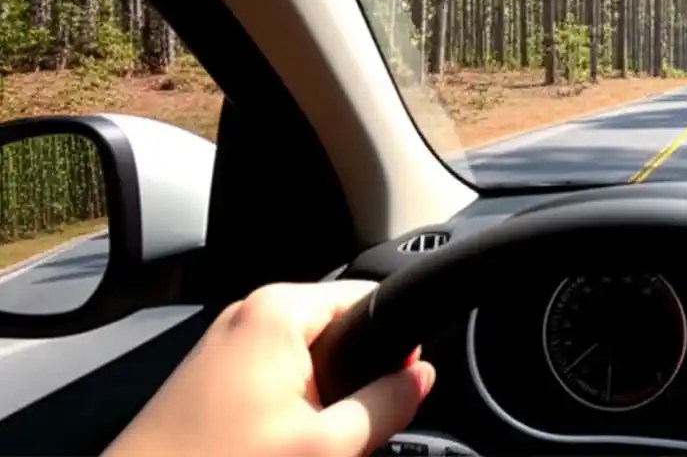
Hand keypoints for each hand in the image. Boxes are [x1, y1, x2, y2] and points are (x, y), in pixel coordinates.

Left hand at [105, 281, 434, 456]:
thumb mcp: (327, 447)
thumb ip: (386, 405)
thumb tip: (422, 377)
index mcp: (279, 311)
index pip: (369, 298)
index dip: (395, 344)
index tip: (399, 388)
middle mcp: (249, 314)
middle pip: (338, 330)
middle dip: (355, 377)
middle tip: (345, 431)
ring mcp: (225, 344)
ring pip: (307, 359)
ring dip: (322, 398)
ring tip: (308, 443)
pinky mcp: (210, 376)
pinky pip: (275, 376)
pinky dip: (291, 406)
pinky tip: (281, 445)